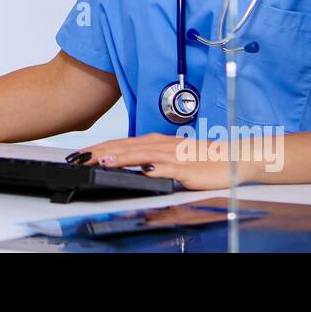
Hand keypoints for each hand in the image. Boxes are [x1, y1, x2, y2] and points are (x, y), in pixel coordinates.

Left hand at [75, 133, 255, 190]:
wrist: (232, 158)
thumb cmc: (202, 158)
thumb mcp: (170, 156)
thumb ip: (149, 159)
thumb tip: (127, 164)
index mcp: (155, 142)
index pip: (120, 144)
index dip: (98, 148)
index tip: (79, 154)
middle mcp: (160, 145)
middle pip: (124, 147)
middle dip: (99, 152)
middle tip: (78, 158)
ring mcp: (172, 155)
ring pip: (138, 153)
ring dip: (116, 156)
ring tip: (97, 160)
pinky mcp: (184, 167)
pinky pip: (162, 166)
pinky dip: (146, 166)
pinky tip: (135, 169)